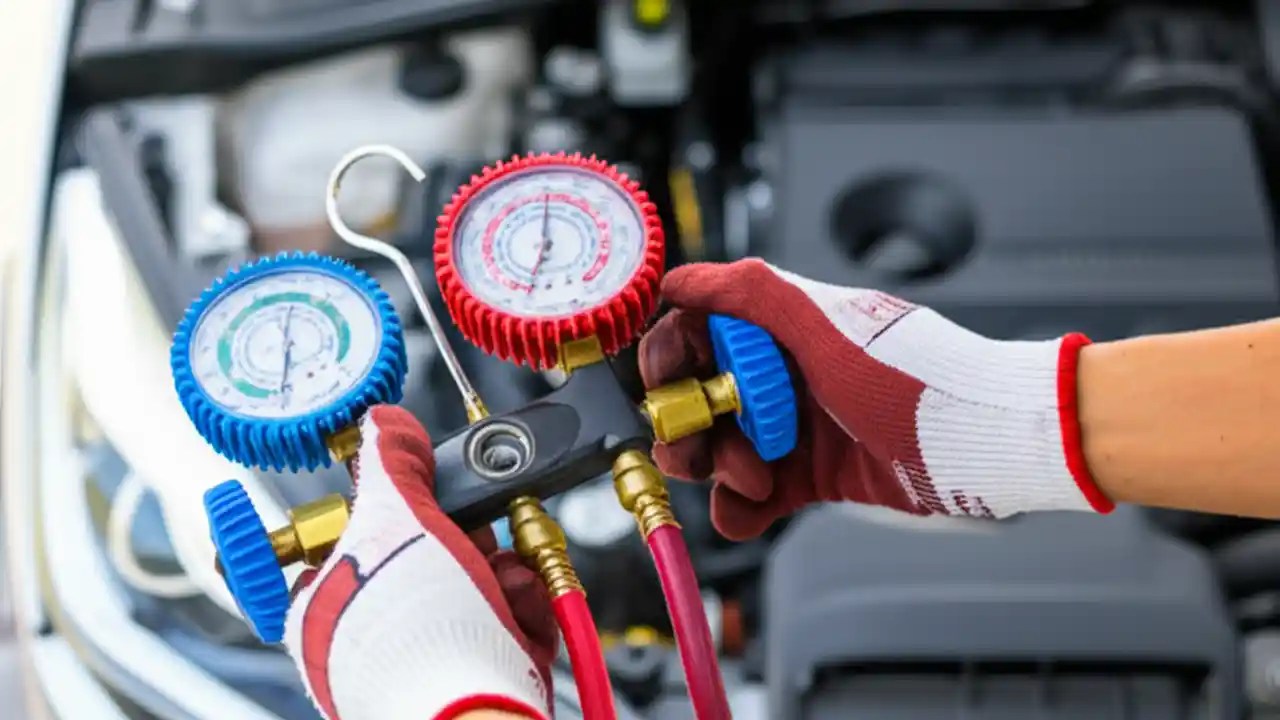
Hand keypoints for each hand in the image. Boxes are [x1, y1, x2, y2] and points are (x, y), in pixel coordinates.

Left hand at [285, 406, 556, 719]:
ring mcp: (424, 661)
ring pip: (475, 588)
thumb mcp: (401, 522)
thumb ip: (392, 466)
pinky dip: (525, 611)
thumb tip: (386, 424)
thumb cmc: (419, 641)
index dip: (397, 506)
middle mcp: (368, 639)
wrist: (481, 718)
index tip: (421, 497)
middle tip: (474, 537)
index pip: (353, 534)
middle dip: (472, 540)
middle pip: (429, 556)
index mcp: (324, 603)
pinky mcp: (476, 677)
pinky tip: (524, 611)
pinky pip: (505, 624)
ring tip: (507, 583)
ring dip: (506, 573)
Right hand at [640, 259, 1113, 540]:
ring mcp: (792, 426)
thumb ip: (751, 295)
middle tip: (695, 446)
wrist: (981, 442)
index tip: (667, 383)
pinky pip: (751, 495)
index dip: (670, 357)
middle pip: (697, 396)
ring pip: (717, 449)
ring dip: (717, 468)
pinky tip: (751, 509)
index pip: (696, 332)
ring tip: (752, 478)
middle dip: (688, 424)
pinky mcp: (808, 475)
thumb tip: (679, 280)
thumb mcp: (825, 327)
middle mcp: (780, 373)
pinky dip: (741, 507)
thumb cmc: (914, 376)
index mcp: (779, 327)